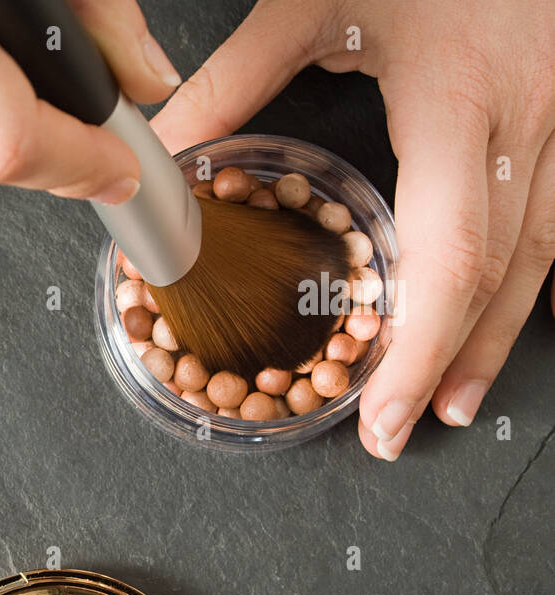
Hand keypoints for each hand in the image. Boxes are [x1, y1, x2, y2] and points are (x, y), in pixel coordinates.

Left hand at [151, 0, 554, 460]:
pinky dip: (533, 275)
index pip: (450, 257)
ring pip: (546, 253)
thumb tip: (166, 145)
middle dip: (455, 364)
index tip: (381, 412)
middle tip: (405, 428)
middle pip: (504, 275)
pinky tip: (509, 312)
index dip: (420, 349)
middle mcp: (528, 120)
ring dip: (500, 334)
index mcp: (460, 101)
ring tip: (453, 396)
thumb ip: (236, 78)